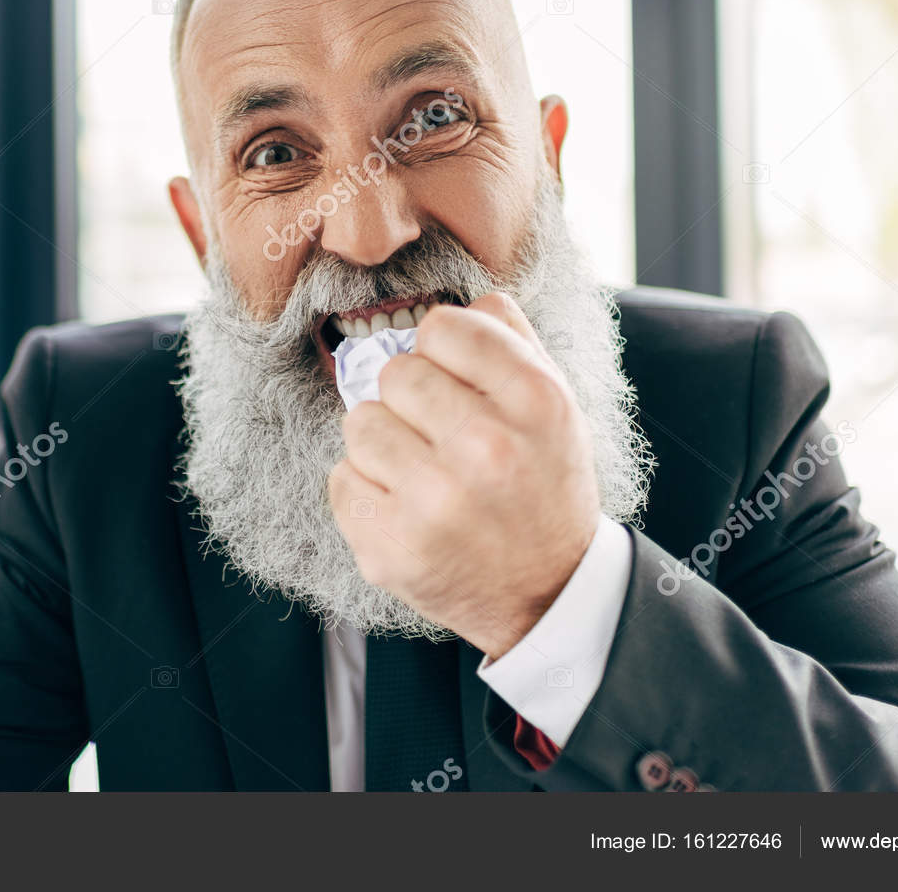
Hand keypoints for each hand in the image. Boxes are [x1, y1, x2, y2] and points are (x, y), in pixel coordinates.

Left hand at [327, 292, 600, 657]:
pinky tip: (406, 509)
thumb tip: (463, 301)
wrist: (547, 596)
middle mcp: (486, 448)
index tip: (456, 380)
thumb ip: (511, 340)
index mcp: (534, 401)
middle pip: (395, 372)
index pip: (443, 327)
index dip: (443, 350)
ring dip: (384, 444)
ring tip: (423, 473)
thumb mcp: (555, 406)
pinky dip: (366, 491)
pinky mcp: (391, 548)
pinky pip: (341, 478)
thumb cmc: (542, 486)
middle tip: (442, 436)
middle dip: (412, 399)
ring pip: (360, 422)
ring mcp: (434, 502)